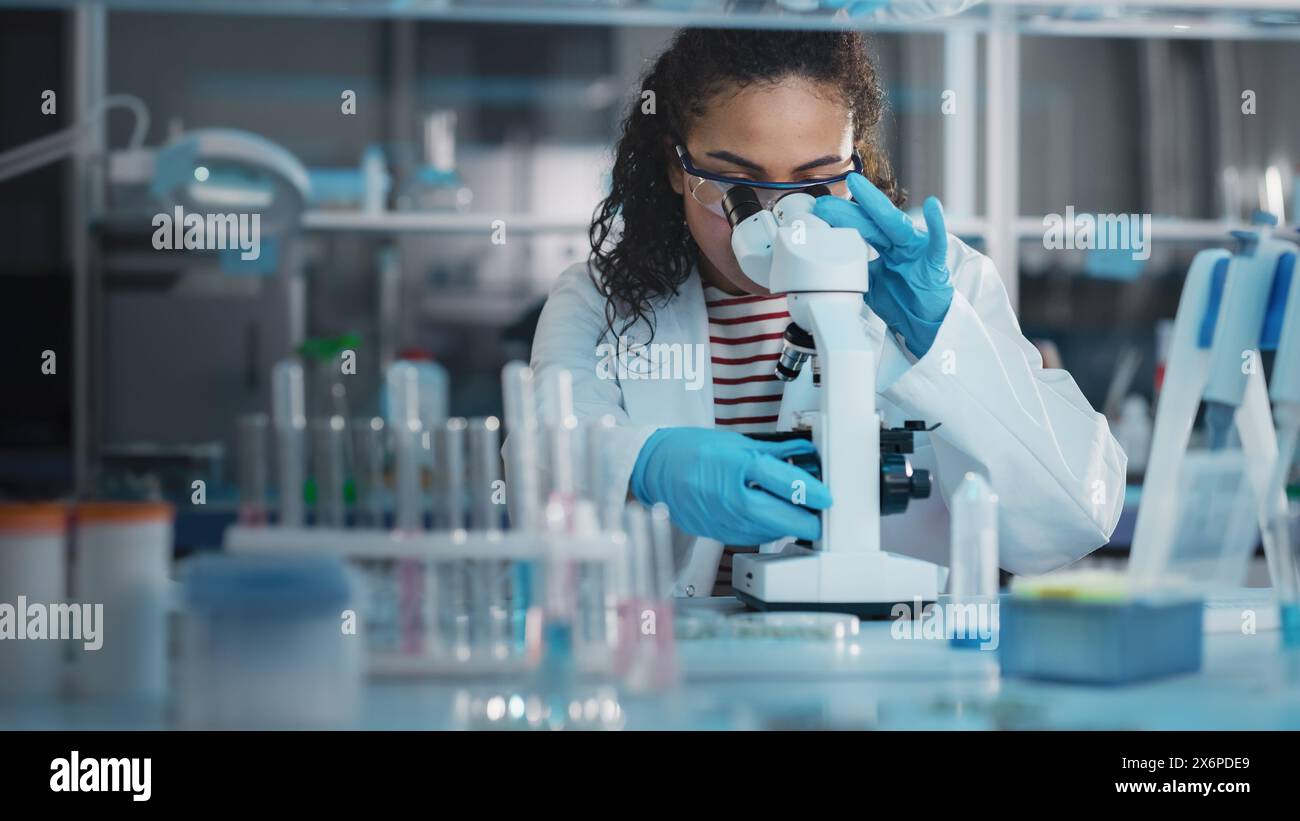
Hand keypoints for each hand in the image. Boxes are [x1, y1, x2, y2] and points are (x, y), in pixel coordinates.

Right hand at [630, 428, 831, 544]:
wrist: (656, 468)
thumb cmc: (691, 450)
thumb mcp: (736, 442)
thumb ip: (773, 452)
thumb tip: (803, 453)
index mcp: (736, 467)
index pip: (786, 484)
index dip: (813, 492)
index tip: (826, 496)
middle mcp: (729, 497)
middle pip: (781, 518)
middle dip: (806, 521)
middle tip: (819, 515)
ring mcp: (721, 519)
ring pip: (768, 533)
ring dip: (787, 526)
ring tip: (796, 514)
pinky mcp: (716, 533)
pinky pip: (750, 538)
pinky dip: (765, 530)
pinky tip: (769, 519)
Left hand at [813, 173, 952, 357]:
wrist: (925, 323)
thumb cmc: (903, 300)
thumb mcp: (871, 285)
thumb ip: (855, 270)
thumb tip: (828, 264)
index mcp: (885, 246)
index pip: (860, 228)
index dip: (839, 219)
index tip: (816, 211)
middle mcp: (899, 242)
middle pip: (870, 222)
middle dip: (846, 210)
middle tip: (823, 201)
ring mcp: (916, 249)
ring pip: (895, 224)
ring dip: (876, 205)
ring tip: (857, 186)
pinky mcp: (934, 262)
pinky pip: (937, 242)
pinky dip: (936, 224)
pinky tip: (932, 206)